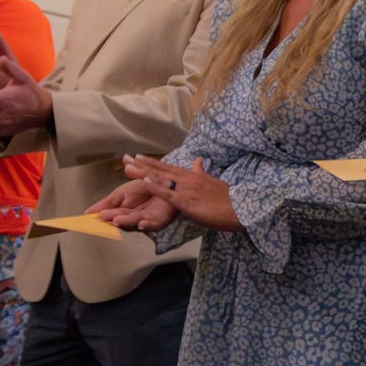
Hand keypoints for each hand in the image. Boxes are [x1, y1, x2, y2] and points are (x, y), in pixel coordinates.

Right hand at [88, 181, 174, 233]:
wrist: (165, 182)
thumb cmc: (144, 187)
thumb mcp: (121, 193)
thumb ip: (106, 203)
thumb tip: (88, 212)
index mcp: (123, 212)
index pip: (110, 216)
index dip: (101, 217)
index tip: (89, 219)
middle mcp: (133, 218)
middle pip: (120, 220)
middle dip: (112, 218)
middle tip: (102, 217)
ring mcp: (145, 220)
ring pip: (134, 223)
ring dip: (125, 222)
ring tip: (117, 219)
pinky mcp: (159, 221)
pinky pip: (152, 225)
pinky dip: (146, 225)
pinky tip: (141, 223)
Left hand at [122, 155, 240, 231]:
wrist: (239, 208)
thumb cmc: (228, 199)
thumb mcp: (213, 182)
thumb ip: (202, 172)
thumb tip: (198, 161)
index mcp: (193, 176)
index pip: (169, 167)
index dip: (153, 162)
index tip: (139, 157)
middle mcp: (187, 179)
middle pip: (160, 170)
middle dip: (142, 164)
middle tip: (126, 158)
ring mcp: (185, 189)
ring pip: (160, 178)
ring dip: (143, 172)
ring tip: (128, 167)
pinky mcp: (186, 201)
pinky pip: (167, 192)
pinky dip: (154, 185)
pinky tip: (143, 180)